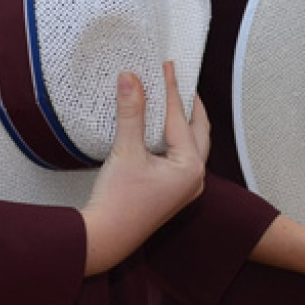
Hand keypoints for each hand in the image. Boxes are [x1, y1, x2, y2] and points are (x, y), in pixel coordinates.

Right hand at [81, 63, 209, 275]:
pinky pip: (180, 157)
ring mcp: (185, 187)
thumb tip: (131, 78)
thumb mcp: (125, 151)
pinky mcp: (172, 192)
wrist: (105, 238)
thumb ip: (131, 112)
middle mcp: (195, 177)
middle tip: (182, 80)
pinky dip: (175, 139)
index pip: (181, 118)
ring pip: (191, 145)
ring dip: (184, 122)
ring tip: (174, 99)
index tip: (168, 66)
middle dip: (191, 105)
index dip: (172, 89)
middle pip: (199, 131)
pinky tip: (161, 129)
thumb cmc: (118, 200)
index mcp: (190, 166)